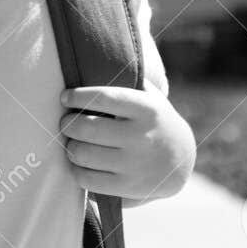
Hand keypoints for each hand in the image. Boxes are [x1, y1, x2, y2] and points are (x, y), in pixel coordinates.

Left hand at [58, 84, 195, 202]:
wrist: (180, 161)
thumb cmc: (153, 121)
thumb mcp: (150, 96)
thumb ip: (127, 80)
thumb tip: (91, 61)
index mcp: (147, 109)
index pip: (104, 97)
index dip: (77, 97)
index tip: (65, 97)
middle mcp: (142, 136)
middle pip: (86, 128)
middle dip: (68, 124)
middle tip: (66, 123)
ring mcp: (134, 164)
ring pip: (82, 154)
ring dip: (70, 147)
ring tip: (73, 142)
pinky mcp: (127, 187)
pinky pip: (86, 179)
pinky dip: (76, 169)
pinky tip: (80, 162)